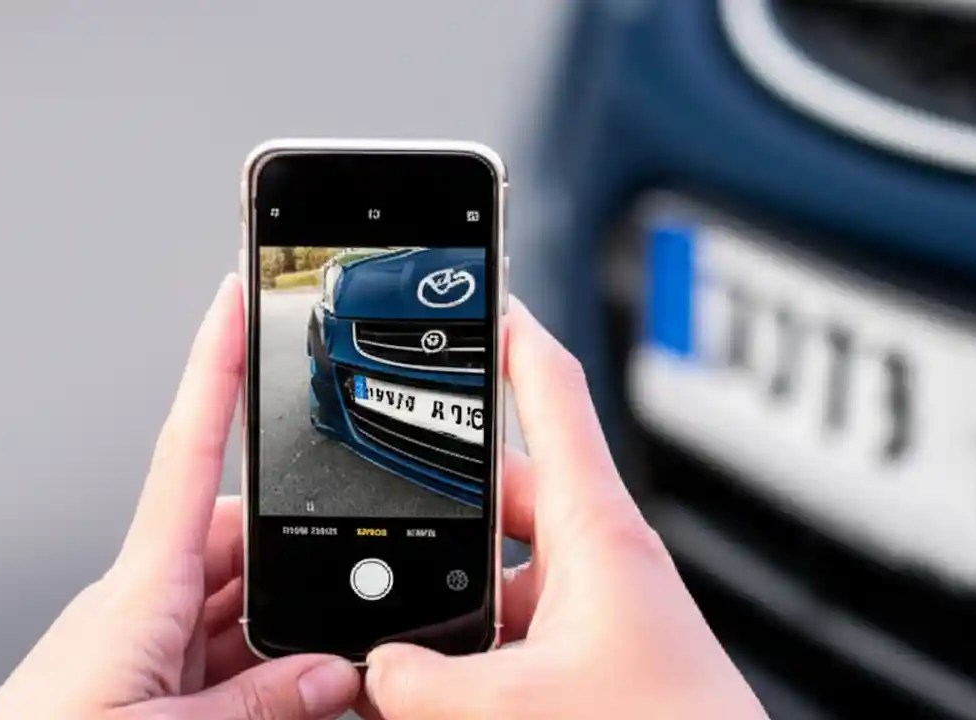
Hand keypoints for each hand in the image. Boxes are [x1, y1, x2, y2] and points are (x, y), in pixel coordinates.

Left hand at [0, 275, 358, 719]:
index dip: (213, 367)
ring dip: (287, 627)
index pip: (187, 450)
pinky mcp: (146, 676)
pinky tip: (297, 692)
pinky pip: (220, 647)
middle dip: (303, 557)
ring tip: (331, 668)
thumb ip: (260, 703)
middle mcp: (142, 600)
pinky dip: (264, 665)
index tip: (233, 302)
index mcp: (139, 586)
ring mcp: (145, 639)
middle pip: (240, 542)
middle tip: (359, 594)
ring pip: (237, 600)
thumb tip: (335, 671)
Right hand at [361, 300, 766, 718]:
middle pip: (502, 492)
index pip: (551, 393)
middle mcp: (596, 560)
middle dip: (441, 498)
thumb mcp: (516, 707)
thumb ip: (425, 686)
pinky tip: (429, 683)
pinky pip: (515, 628)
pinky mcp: (590, 658)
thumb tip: (379, 672)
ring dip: (452, 589)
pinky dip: (472, 645)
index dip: (509, 332)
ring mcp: (593, 611)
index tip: (476, 293)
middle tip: (383, 493)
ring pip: (501, 570)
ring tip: (396, 621)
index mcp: (595, 530)